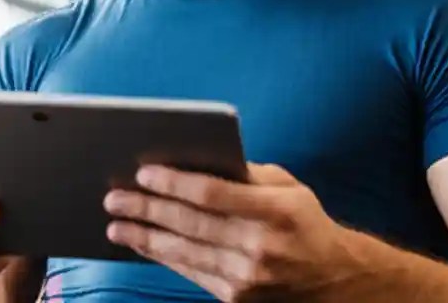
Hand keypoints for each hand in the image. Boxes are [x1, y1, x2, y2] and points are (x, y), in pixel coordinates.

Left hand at [104, 163, 362, 301]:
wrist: (334, 279)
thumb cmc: (304, 222)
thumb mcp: (288, 188)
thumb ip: (247, 173)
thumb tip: (195, 159)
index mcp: (276, 210)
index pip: (212, 194)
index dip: (174, 183)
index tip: (143, 173)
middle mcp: (260, 245)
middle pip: (190, 224)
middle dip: (147, 209)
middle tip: (114, 197)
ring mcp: (247, 277)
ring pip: (183, 252)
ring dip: (144, 236)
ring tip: (115, 223)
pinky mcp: (236, 297)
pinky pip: (189, 272)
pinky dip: (161, 256)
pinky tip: (141, 243)